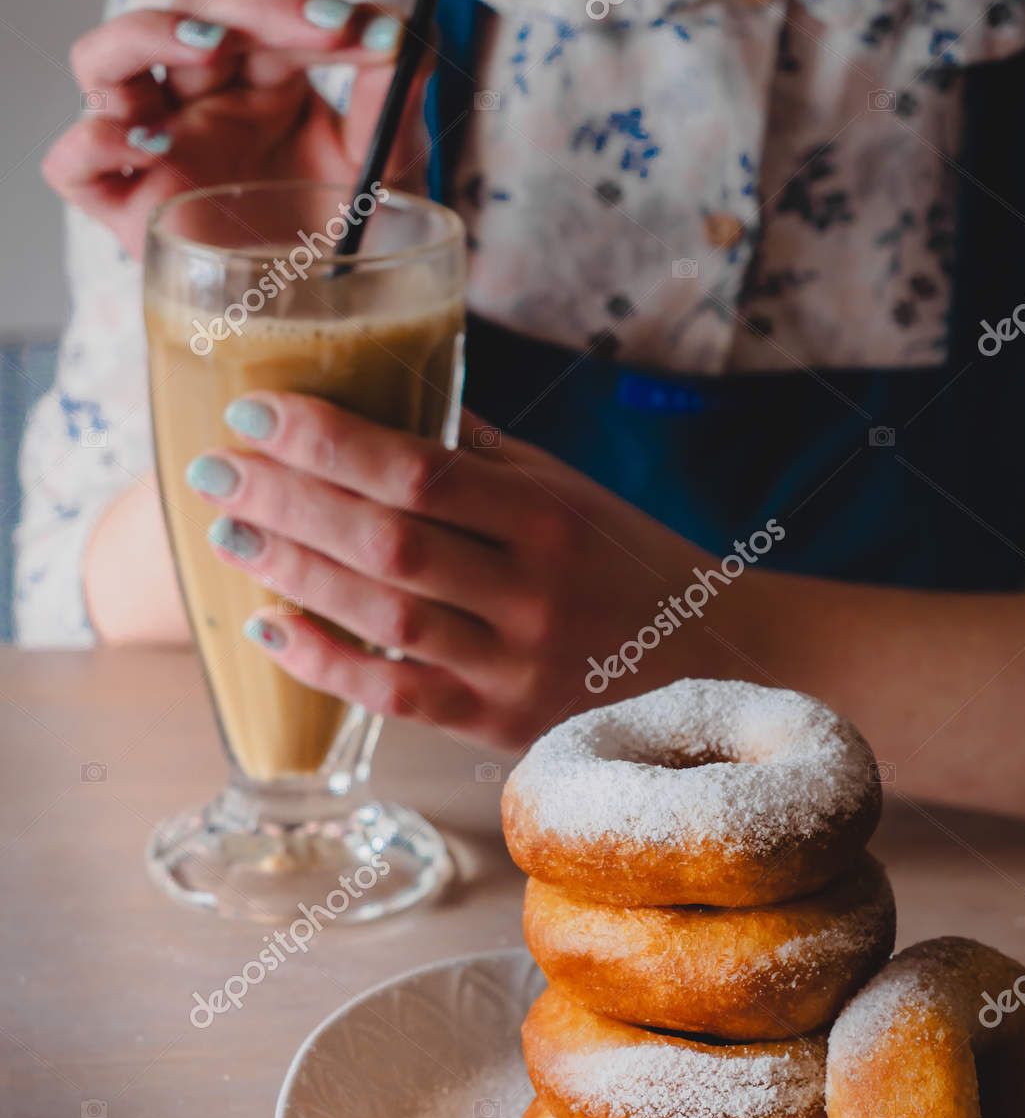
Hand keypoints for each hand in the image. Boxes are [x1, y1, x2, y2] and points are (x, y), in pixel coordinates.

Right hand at [43, 0, 428, 257]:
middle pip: (189, 19)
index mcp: (263, 84)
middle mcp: (204, 108)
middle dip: (255, 10)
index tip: (362, 29)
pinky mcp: (134, 217)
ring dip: (146, 34)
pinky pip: (76, 169)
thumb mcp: (388, 165)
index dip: (301, 8)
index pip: (258, 15)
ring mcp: (163, 157)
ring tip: (212, 45)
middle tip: (322, 28)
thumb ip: (394, 99)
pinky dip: (91, 143)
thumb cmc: (361, 240)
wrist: (348, 328)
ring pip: (105, 66)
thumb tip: (409, 34)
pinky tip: (145, 141)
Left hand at [190, 396, 771, 747]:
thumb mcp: (568, 492)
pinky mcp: (500, 724)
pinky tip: (270, 630)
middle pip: (386, 541)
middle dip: (287, 502)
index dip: (327, 440)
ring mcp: (515, 665)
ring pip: (383, 618)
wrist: (716, 665)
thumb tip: (379, 394)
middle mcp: (532, 591)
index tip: (258, 412)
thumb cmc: (631, 564)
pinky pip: (396, 697)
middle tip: (216, 473)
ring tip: (229, 536)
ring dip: (292, 575)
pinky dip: (326, 665)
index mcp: (549, 515)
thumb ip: (478, 454)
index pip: (419, 470)